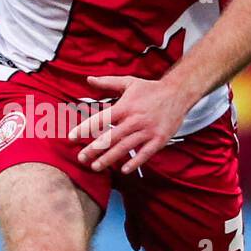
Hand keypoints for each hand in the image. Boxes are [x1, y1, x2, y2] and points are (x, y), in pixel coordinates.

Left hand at [68, 74, 191, 173]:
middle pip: (110, 137)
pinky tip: (123, 170)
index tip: (71, 137)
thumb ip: (107, 82)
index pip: (101, 120)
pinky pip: (145, 153)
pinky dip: (134, 162)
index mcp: (125, 107)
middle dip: (94, 149)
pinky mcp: (159, 139)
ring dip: (109, 158)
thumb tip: (88, 79)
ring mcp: (147, 131)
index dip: (85, 129)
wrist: (178, 93)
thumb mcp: (129, 82)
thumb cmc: (150, 89)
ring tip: (95, 166)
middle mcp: (135, 120)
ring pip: (125, 147)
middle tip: (81, 158)